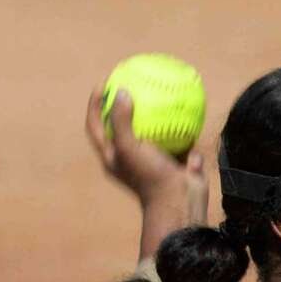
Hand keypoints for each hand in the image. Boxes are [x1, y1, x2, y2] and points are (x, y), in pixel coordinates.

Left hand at [85, 85, 208, 241]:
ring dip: (155, 110)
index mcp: (114, 156)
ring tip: (158, 86)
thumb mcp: (128, 147)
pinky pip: (178, 133)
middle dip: (123, 103)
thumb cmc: (149, 177)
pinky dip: (181, 120)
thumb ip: (121, 120)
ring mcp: (155, 156)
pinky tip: (185, 100)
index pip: (96, 127)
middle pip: (122, 125)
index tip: (103, 85)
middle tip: (129, 81)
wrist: (180, 200)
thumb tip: (122, 91)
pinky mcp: (177, 157)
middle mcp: (132, 155)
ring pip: (153, 128)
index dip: (95, 105)